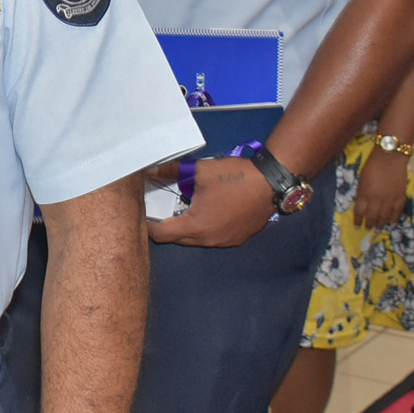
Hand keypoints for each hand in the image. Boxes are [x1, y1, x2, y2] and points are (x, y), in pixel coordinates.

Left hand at [148, 157, 273, 247]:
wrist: (271, 182)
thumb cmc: (234, 177)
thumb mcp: (199, 170)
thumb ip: (171, 171)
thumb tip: (149, 170)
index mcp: (196, 227)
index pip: (161, 235)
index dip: (148, 226)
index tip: (141, 217)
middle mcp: (209, 240)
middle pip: (178, 239)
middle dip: (166, 227)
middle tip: (160, 212)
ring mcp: (225, 242)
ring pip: (196, 240)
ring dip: (187, 228)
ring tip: (183, 210)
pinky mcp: (238, 239)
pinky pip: (214, 238)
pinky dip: (205, 229)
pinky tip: (207, 213)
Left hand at [352, 147, 409, 228]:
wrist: (389, 157)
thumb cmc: (372, 166)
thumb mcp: (361, 180)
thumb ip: (362, 193)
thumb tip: (362, 204)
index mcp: (364, 194)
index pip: (359, 212)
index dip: (358, 220)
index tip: (357, 226)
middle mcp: (376, 200)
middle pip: (372, 217)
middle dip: (370, 224)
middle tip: (368, 229)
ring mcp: (389, 199)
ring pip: (384, 216)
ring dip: (381, 224)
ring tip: (378, 229)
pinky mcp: (400, 197)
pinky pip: (397, 212)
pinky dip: (394, 219)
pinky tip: (392, 224)